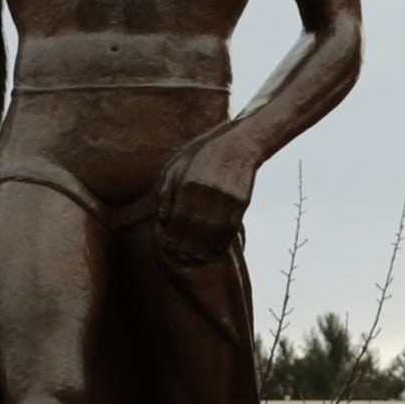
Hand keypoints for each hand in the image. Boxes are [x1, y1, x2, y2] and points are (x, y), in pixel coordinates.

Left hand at [155, 136, 256, 265]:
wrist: (239, 144)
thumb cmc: (202, 155)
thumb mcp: (176, 165)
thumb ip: (166, 190)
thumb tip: (162, 218)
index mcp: (189, 182)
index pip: (178, 217)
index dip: (173, 236)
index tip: (169, 249)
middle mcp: (208, 191)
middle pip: (195, 228)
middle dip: (187, 247)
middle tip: (182, 259)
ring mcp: (227, 197)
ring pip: (214, 231)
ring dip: (205, 248)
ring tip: (197, 258)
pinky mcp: (242, 201)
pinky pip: (232, 227)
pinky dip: (224, 241)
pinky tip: (216, 249)